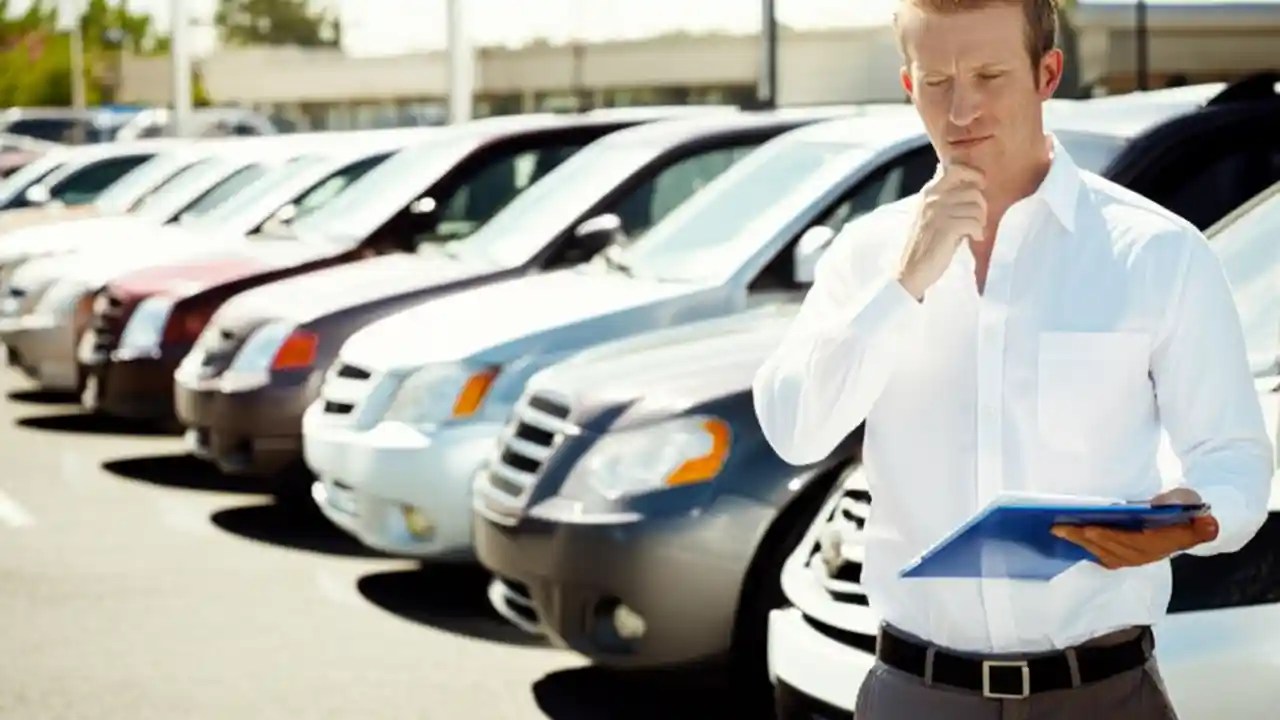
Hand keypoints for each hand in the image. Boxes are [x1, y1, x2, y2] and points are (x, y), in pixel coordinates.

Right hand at [897, 163, 986, 299]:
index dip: (974, 175)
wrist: (912, 270)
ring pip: (976, 207)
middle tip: (978, 220)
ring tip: (973, 232)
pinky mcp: (947, 228)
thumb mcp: (930, 214)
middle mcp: (933, 198)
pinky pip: (974, 223)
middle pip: (973, 191)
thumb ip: (944, 197)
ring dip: (980, 221)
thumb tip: (964, 183)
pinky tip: (973, 238)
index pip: (956, 170)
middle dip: (981, 206)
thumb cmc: (924, 244)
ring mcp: (939, 212)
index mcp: (929, 192)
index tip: (981, 186)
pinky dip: (978, 232)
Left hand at [1051, 488, 1219, 569]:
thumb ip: (1191, 509)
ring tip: (1058, 529)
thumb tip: (1207, 522)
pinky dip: (1085, 547)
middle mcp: (1145, 555)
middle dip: (1084, 538)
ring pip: (1103, 554)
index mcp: (1161, 543)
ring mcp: (1134, 558)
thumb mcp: (1191, 503)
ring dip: (1080, 543)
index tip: (1090, 529)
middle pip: (1111, 549)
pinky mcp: (1125, 556)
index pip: (1132, 543)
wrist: (1191, 522)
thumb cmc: (1186, 509)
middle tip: (1059, 526)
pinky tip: (1068, 536)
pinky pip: (1102, 555)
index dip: (1110, 538)